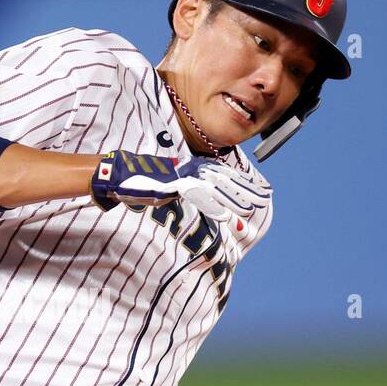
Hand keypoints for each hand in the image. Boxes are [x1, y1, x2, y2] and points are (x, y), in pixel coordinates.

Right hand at [88, 150, 268, 224]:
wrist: (122, 175)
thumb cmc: (145, 181)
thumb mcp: (170, 183)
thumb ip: (186, 186)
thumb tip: (196, 193)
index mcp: (193, 169)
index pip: (224, 176)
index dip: (242, 183)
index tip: (260, 190)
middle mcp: (192, 172)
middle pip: (225, 182)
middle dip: (245, 190)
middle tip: (264, 197)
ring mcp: (184, 180)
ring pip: (215, 191)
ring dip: (233, 201)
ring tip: (249, 210)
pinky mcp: (175, 188)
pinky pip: (197, 199)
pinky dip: (212, 208)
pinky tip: (225, 216)